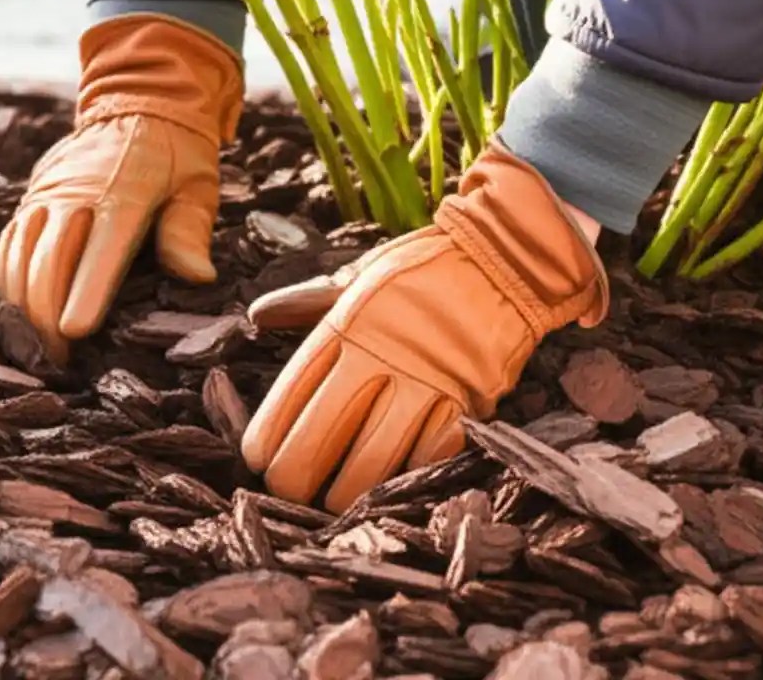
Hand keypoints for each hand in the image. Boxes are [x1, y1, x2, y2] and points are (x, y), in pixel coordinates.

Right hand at [0, 15, 242, 363]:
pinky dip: (8, 281)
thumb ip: (189, 232)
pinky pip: (8, 244)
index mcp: (124, 193)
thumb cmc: (177, 157)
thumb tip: (197, 276)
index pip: (100, 251)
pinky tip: (17, 315)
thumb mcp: (198, 187)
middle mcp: (76, 193)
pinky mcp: (30, 198)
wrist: (138, 100)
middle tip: (58, 363)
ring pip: (19, 256)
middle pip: (49, 262)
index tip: (74, 332)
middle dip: (46, 316)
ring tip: (34, 350)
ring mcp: (47, 195)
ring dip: (21, 306)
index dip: (84, 293)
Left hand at [242, 142, 610, 512]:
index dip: (267, 436)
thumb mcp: (359, 278)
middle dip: (296, 476)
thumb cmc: (424, 271)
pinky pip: (429, 457)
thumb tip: (257, 315)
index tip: (256, 458)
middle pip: (322, 437)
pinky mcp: (468, 403)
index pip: (291, 395)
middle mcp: (380, 358)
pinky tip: (386, 488)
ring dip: (346, 491)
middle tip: (289, 491)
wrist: (506, 260)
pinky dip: (403, 478)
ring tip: (332, 502)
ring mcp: (426, 384)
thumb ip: (308, 303)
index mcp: (346, 327)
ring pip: (373, 461)